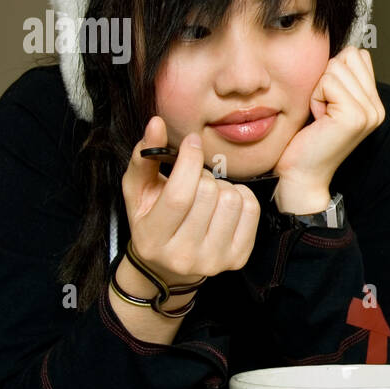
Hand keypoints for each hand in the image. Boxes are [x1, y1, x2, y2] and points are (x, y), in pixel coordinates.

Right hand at [121, 116, 261, 284]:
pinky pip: (251, 209)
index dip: (189, 161)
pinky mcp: (237, 258)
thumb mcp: (138, 192)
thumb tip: (156, 124)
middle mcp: (183, 256)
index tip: (192, 142)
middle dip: (203, 175)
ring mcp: (213, 261)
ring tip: (209, 193)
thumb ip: (143, 158)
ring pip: (231, 199)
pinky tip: (225, 202)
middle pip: (208, 194)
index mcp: (153, 239)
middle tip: (195, 179)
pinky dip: (241, 196)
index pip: (180, 195)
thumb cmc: (152, 220)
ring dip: (222, 185)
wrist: (169, 265)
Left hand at [273, 46, 384, 208]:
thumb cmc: (307, 139)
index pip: (358, 55)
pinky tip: (318, 119)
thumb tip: (341, 48)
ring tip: (320, 115)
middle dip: (326, 78)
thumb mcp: (328, 101)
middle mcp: (377, 107)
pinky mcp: (355, 116)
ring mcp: (369, 112)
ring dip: (319, 88)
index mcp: (374, 102)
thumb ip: (341, 78)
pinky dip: (315, 97)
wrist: (302, 174)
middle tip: (323, 109)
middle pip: (349, 56)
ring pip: (337, 67)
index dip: (334, 71)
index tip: (327, 101)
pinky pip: (328, 82)